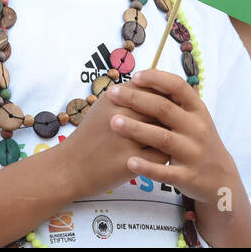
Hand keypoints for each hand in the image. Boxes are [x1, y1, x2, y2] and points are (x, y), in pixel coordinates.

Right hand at [58, 82, 167, 196]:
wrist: (71, 167)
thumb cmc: (90, 135)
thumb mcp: (104, 106)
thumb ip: (128, 94)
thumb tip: (156, 84)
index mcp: (115, 98)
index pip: (152, 88)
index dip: (167, 94)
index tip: (173, 101)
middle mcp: (120, 115)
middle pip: (161, 109)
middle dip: (173, 115)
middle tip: (179, 121)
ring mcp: (125, 140)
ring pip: (164, 132)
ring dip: (173, 135)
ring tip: (175, 137)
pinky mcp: (129, 162)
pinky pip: (160, 156)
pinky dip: (166, 155)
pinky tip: (166, 155)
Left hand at [105, 69, 239, 207]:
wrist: (220, 177)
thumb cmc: (197, 140)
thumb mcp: (194, 117)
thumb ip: (174, 101)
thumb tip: (143, 77)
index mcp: (197, 110)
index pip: (178, 86)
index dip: (157, 78)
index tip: (135, 76)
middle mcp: (197, 128)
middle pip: (164, 109)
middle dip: (136, 100)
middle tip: (112, 94)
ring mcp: (193, 152)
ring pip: (163, 138)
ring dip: (137, 129)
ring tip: (114, 122)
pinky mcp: (187, 176)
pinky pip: (165, 171)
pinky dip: (147, 167)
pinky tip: (130, 161)